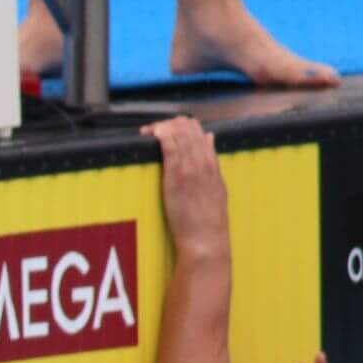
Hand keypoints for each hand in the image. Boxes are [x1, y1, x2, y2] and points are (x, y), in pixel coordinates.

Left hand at [143, 116, 230, 259]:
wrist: (206, 240)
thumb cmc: (207, 220)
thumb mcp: (216, 187)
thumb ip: (211, 163)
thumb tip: (209, 139)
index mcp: (213, 164)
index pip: (198, 131)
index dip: (181, 126)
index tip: (165, 131)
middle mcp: (204, 162)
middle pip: (188, 127)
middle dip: (168, 123)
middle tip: (152, 131)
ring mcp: (191, 168)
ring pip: (179, 133)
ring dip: (160, 127)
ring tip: (147, 132)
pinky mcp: (177, 176)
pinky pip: (170, 147)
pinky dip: (161, 135)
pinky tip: (151, 134)